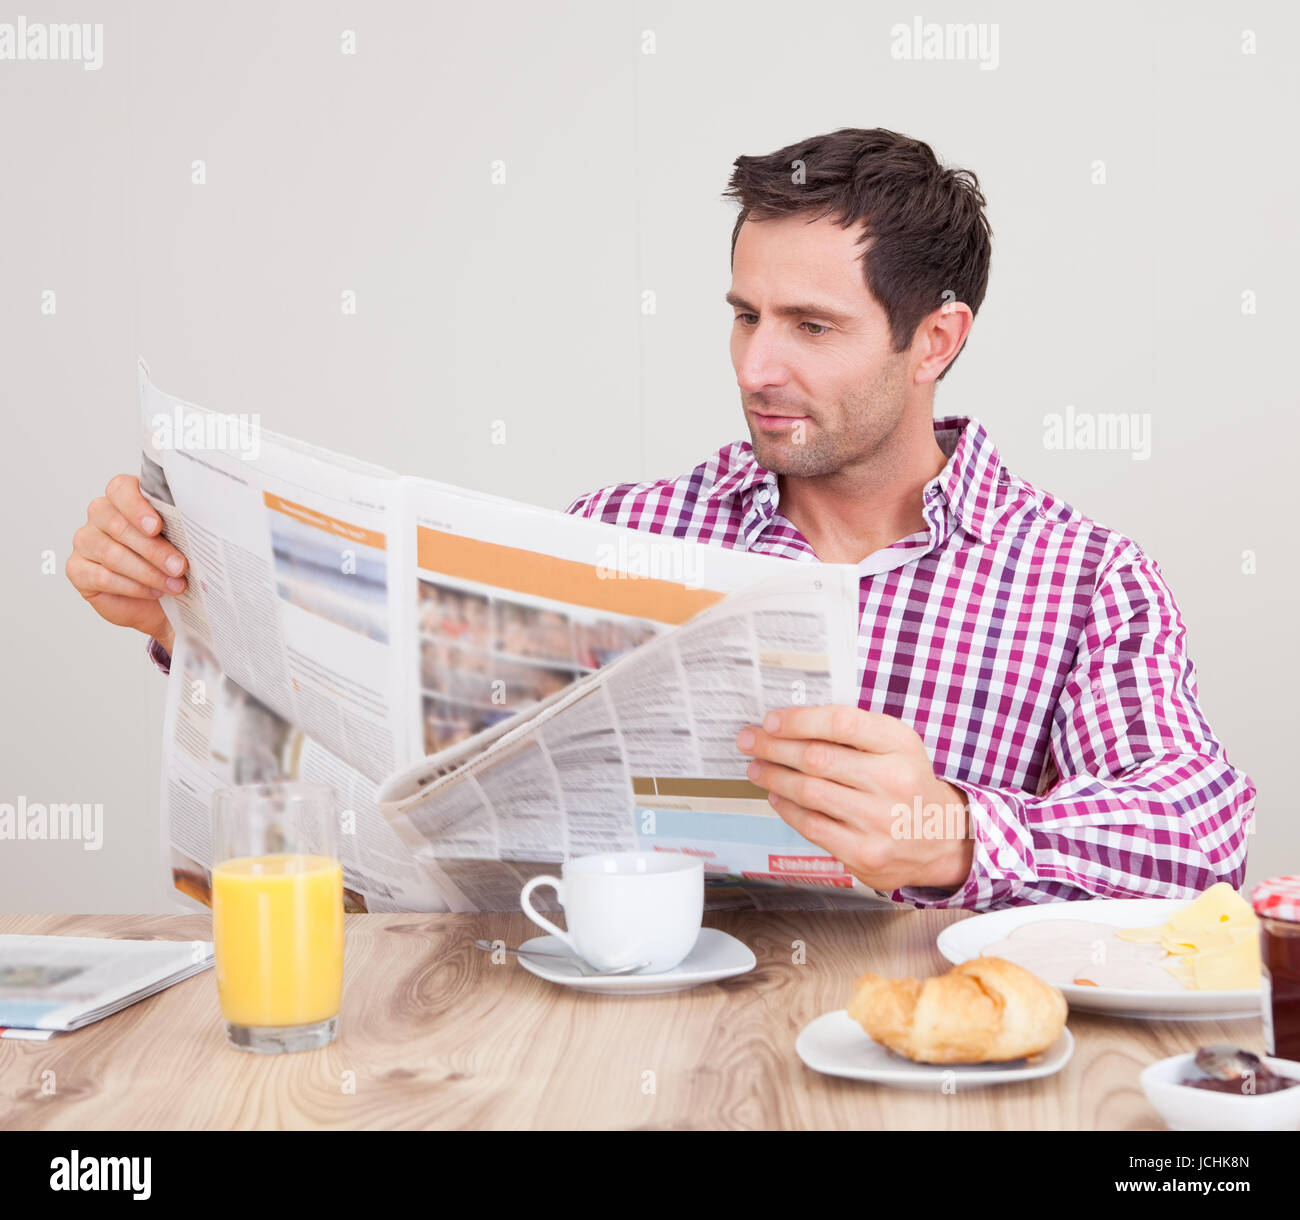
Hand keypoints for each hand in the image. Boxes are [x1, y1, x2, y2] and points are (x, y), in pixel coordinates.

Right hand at [67, 474, 187, 654]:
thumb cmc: (172, 563)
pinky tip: (154, 591)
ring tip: (175, 585)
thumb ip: (183, 525)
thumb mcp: (183, 540)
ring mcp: (86, 541)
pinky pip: (102, 577)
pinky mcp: (78, 569)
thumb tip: (202, 521)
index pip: (120, 489)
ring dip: (148, 572)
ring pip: (112, 554)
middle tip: (180, 566)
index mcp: (125, 497)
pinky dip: (133, 587)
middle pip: (118, 525)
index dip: (137, 507)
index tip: (157, 526)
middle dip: (154, 549)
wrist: (165, 602)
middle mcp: (101, 515)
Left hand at [736, 704, 973, 893]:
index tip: (771, 721)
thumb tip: (789, 724)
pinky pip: (812, 826)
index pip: (841, 723)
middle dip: (774, 747)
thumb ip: (853, 732)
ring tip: (757, 768)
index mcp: (900, 744)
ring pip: (809, 792)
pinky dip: (787, 809)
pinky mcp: (865, 853)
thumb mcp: (895, 746)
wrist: (941, 838)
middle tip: (749, 741)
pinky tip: (776, 796)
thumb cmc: (906, 782)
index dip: (799, 720)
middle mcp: (893, 781)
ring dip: (774, 777)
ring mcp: (879, 820)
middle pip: (817, 758)